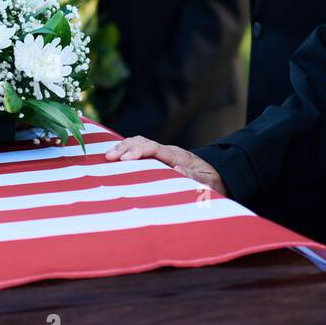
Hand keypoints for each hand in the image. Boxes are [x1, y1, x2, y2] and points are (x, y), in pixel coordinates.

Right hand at [104, 136, 228, 197]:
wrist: (218, 176)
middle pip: (143, 141)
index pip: (155, 148)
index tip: (124, 160)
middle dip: (125, 147)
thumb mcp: (207, 183)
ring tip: (107, 156)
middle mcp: (169, 151)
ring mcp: (163, 152)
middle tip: (108, 158)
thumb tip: (177, 168)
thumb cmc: (211, 182)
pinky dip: (126, 149)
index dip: (138, 151)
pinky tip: (115, 157)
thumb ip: (194, 177)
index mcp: (178, 156)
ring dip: (123, 147)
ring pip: (139, 142)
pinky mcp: (159, 157)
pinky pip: (140, 148)